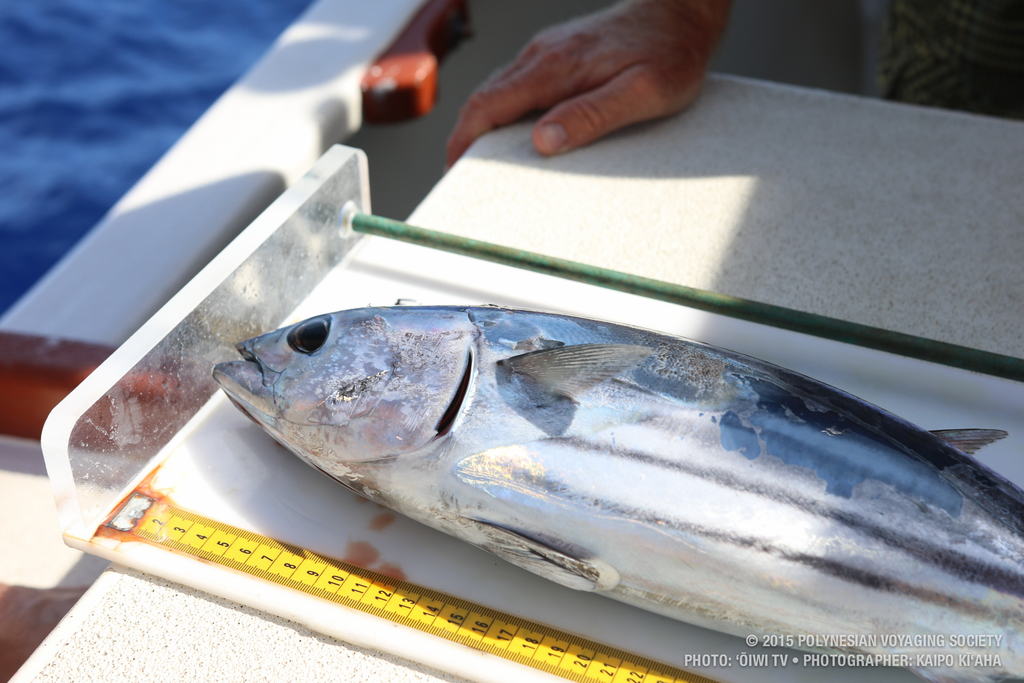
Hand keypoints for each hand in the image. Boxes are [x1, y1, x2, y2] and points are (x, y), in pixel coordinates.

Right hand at [445, 0, 731, 166]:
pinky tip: (513, 132)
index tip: (454, 170)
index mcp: (556, 67)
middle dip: (466, 138)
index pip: (488, 105)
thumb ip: (592, 115)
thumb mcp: (644, 93)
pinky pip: (517, 83)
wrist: (683, 10)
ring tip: (483, 161)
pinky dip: (503, 111)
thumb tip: (543, 140)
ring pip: (498, 90)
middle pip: (484, 98)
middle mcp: (544, 55)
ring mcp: (548, 52)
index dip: (464, 141)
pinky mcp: (558, 54)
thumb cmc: (672, 52)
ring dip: (483, 125)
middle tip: (463, 175)